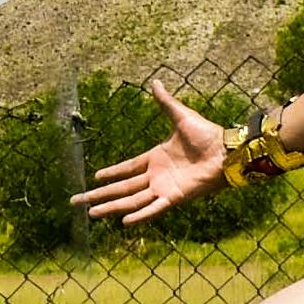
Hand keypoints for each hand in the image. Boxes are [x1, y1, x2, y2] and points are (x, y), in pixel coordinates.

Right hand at [76, 76, 228, 227]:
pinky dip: (140, 215)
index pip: (127, 168)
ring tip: (91, 214)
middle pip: (121, 188)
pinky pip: (154, 208)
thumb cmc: (207, 134)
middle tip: (77, 201)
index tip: (94, 178)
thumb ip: (165, 102)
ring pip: (131, 200)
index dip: (111, 173)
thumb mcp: (180, 116)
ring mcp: (164, 188)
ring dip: (111, 207)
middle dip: (99, 195)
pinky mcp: (175, 197)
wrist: (226, 150)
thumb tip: (155, 82)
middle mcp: (156, 176)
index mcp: (156, 157)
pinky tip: (123, 222)